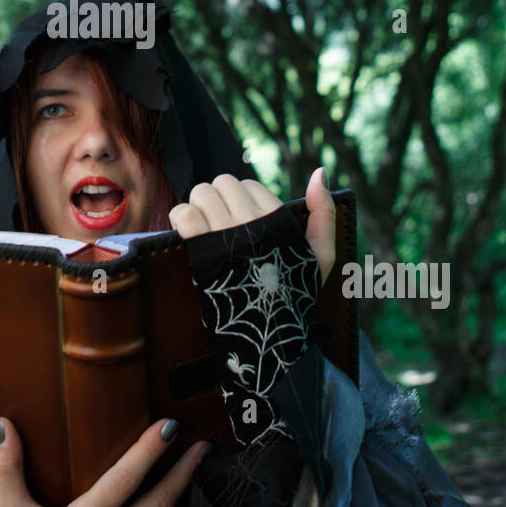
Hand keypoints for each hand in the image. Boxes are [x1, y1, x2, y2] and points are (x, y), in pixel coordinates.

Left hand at [168, 167, 335, 283]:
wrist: (272, 334)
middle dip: (216, 199)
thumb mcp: (322, 255)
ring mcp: (227, 235)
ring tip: (201, 225)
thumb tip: (321, 172)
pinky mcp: (203, 250)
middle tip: (217, 222)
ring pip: (201, 193)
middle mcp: (253, 223)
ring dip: (197, 206)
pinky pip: (185, 214)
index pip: (248, 185)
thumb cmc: (296, 294)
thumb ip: (324, 213)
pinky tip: (187, 230)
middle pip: (222, 183)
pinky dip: (181, 217)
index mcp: (278, 220)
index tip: (238, 220)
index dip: (240, 199)